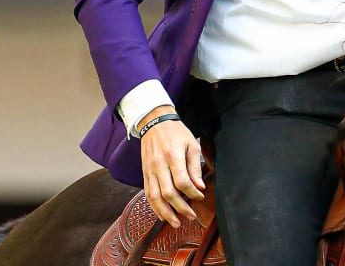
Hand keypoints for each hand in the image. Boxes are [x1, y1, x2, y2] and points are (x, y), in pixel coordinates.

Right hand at [138, 106, 205, 226]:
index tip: (200, 197)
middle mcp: (158, 165)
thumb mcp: (191, 144)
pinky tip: (162, 215)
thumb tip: (199, 187)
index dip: (192, 193)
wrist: (153, 122)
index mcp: (172, 156)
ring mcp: (149, 170)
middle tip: (191, 216)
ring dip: (165, 213)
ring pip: (154, 197)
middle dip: (180, 208)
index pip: (182, 182)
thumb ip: (194, 167)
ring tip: (176, 222)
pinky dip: (154, 207)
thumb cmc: (176, 132)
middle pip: (168, 193)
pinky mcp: (144, 173)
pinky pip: (147, 194)